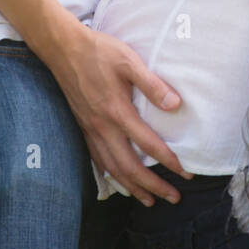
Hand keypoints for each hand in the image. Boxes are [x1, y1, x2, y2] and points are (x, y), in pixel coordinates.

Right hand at [44, 20, 192, 206]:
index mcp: (117, 112)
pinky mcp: (83, 127)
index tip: (186, 172)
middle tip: (173, 198)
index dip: (169, 162)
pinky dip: (111, 175)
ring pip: (112, 168)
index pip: (148, 145)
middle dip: (153, 186)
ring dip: (132, 187)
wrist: (63, 48)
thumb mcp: (129, 60)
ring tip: (149, 201)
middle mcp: (103, 127)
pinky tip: (119, 181)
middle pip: (130, 167)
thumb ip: (152, 84)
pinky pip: (98, 160)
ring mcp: (90, 129)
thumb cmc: (98, 51)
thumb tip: (176, 105)